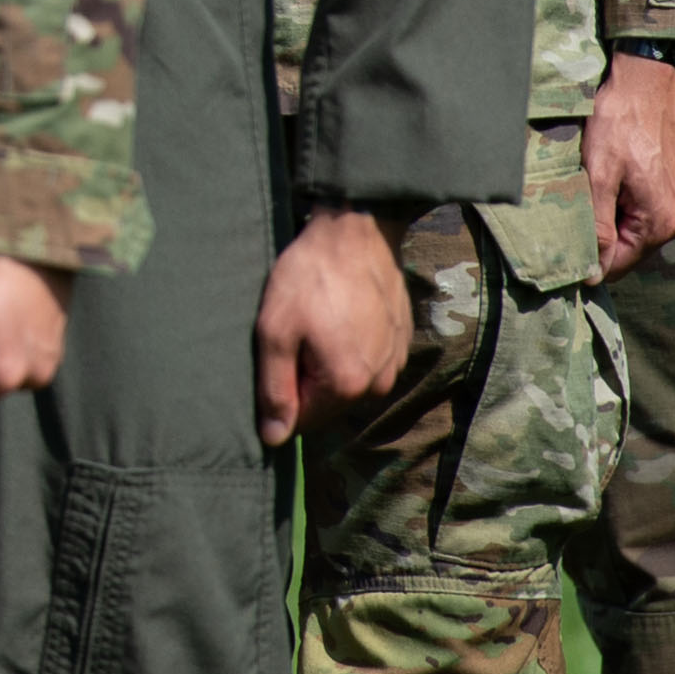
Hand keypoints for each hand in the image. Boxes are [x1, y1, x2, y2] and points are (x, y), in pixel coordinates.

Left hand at [254, 206, 413, 444]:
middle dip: (304, 377)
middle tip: (294, 333)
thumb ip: (275, 390)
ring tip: (317, 320)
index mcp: (346, 386)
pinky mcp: (400, 343)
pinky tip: (338, 315)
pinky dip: (349, 346)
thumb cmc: (309, 278)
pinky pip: (366, 361)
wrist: (356, 233)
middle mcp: (378, 384)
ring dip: (327, 361)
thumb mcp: (275, 331)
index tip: (276, 355)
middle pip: (326, 402)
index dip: (281, 392)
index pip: (302, 420)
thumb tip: (274, 439)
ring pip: (347, 381)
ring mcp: (394, 363)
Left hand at [585, 53, 674, 278]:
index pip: (619, 264)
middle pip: (630, 250)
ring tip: (589, 196)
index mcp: (662, 221)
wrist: (650, 78)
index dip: (588, 263)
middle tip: (568, 218)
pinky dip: (625, 207)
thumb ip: (596, 225)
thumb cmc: (620, 121)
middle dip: (600, 241)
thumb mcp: (598, 173)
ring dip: (612, 222)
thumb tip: (593, 273)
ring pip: (638, 231)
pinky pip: (648, 212)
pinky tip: (608, 185)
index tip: (560, 252)